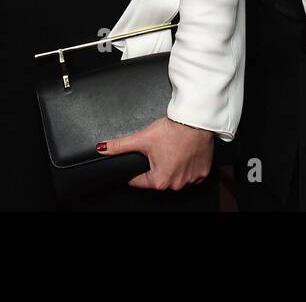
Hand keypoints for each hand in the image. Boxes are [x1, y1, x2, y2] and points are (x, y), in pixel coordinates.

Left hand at [98, 116, 212, 189]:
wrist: (195, 121)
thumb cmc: (172, 130)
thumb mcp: (141, 138)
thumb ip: (120, 146)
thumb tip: (103, 148)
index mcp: (159, 180)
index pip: (139, 180)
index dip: (136, 168)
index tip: (141, 159)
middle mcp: (176, 184)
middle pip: (158, 178)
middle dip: (155, 166)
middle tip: (158, 150)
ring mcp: (191, 180)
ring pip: (175, 176)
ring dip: (172, 166)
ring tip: (171, 149)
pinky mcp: (202, 172)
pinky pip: (191, 173)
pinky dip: (186, 166)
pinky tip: (184, 153)